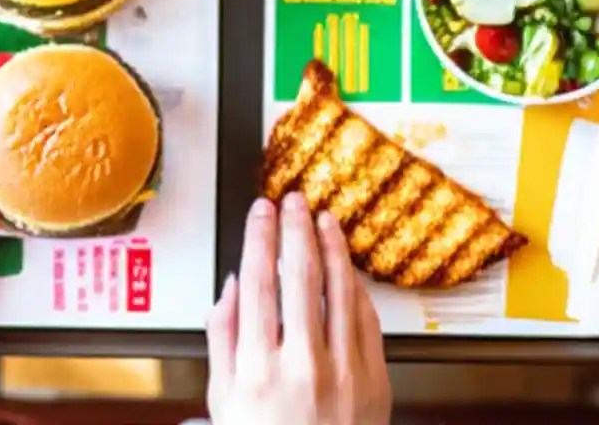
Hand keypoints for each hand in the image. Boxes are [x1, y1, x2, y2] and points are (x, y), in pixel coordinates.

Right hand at [206, 194, 391, 424]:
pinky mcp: (375, 380)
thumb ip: (223, 338)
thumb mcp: (224, 398)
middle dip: (295, 229)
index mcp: (257, 368)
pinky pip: (366, 319)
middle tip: (294, 200)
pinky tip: (346, 268)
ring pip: (339, 290)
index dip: (259, 237)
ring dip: (332, 247)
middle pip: (299, 276)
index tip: (260, 211)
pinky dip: (355, 287)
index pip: (258, 282)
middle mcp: (302, 365)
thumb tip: (233, 286)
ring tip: (324, 220)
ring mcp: (344, 371)